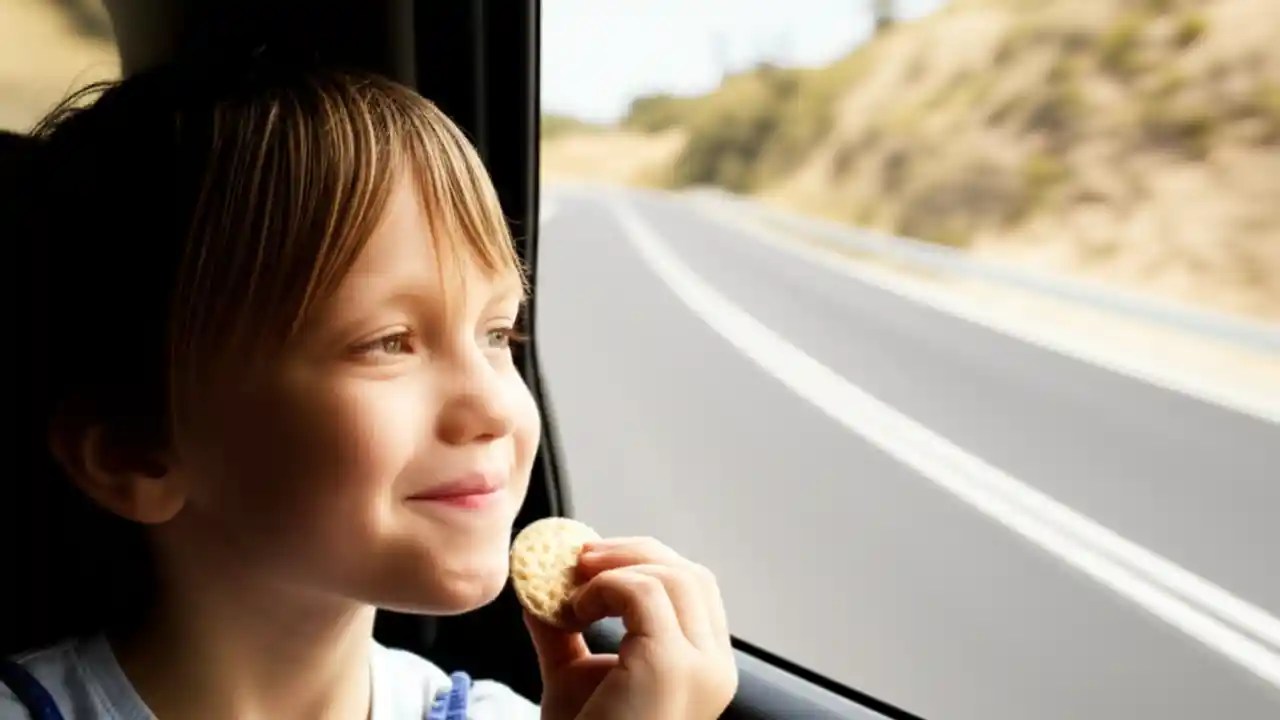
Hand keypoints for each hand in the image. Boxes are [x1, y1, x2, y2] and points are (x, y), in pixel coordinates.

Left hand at [525, 537, 737, 719]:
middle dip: (634, 553)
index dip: (644, 564)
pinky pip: (643, 593)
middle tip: (579, 560)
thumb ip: (564, 632)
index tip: (591, 562)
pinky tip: (575, 615)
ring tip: (574, 598)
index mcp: (705, 670)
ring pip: (673, 576)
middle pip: (691, 575)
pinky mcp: (670, 667)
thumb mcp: (574, 679)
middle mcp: (716, 668)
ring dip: (616, 569)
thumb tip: (538, 587)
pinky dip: (604, 588)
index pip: (694, 592)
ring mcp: (700, 668)